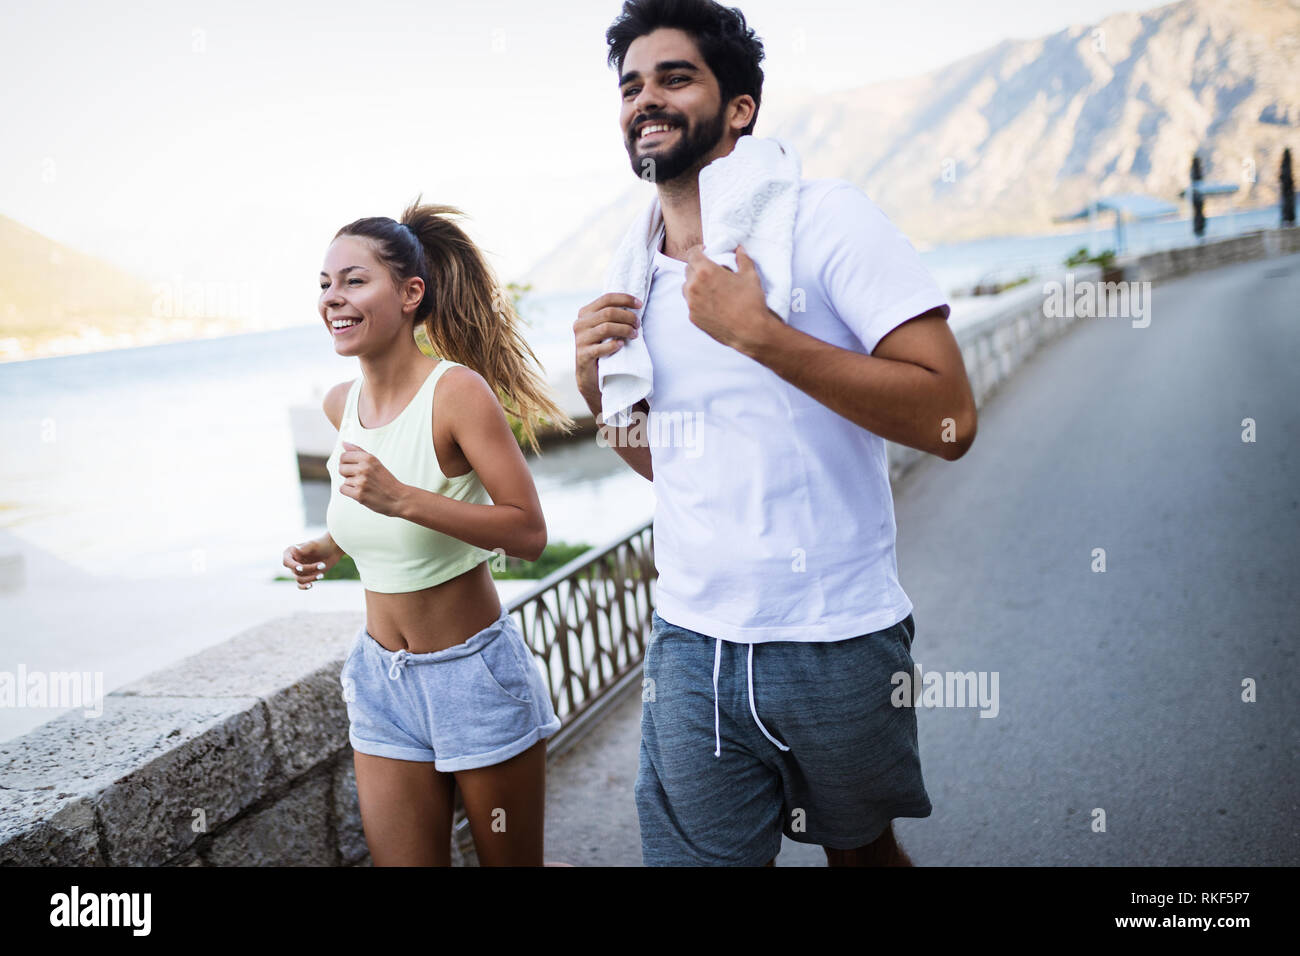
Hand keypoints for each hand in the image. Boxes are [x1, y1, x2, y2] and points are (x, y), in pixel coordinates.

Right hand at [283, 536, 343, 589]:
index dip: (293, 566)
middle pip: (296, 571)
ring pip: (299, 579)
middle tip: (323, 565)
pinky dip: (304, 586)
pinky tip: (311, 585)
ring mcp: (298, 569)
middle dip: (309, 569)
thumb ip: (304, 548)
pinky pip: (300, 584)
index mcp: (291, 552)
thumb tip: (295, 550)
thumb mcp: (314, 545)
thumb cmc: (322, 544)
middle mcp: (293, 562)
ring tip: (322, 574)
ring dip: (311, 578)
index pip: (286, 562)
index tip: (300, 567)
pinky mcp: (305, 575)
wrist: (333, 549)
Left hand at [338, 441, 408, 516]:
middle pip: (341, 468)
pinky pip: (343, 489)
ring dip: (352, 484)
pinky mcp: (359, 494)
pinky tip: (361, 492)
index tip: (353, 468)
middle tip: (360, 478)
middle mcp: (364, 468)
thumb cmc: (386, 480)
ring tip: (365, 486)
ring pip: (344, 480)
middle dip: (347, 474)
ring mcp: (361, 481)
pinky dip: (350, 492)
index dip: (345, 463)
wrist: (398, 498)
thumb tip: (343, 443)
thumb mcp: (375, 462)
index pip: (344, 456)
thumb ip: (358, 451)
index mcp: (368, 458)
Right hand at [573, 292, 641, 412]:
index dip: (625, 299)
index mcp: (585, 313)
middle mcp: (580, 324)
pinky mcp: (583, 355)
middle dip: (628, 317)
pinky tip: (621, 345)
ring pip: (606, 327)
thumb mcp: (604, 328)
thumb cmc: (602, 347)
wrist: (590, 375)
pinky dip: (614, 345)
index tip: (640, 304)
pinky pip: (601, 347)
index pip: (607, 298)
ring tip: (634, 335)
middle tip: (638, 324)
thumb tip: (634, 305)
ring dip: (625, 330)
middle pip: (609, 312)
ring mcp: (580, 339)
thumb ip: (612, 316)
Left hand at [682, 243, 779, 354]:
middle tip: (710, 271)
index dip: (698, 251)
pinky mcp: (693, 317)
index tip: (704, 251)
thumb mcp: (750, 275)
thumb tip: (740, 249)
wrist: (750, 331)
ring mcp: (691, 303)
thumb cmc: (751, 302)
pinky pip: (691, 304)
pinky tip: (712, 304)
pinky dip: (698, 301)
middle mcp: (693, 286)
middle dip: (697, 267)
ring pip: (686, 288)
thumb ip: (742, 259)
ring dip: (694, 284)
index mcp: (705, 271)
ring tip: (710, 288)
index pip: (692, 254)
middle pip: (688, 270)